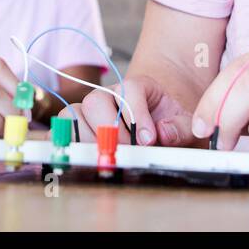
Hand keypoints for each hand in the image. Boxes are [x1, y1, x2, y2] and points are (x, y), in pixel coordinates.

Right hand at [66, 75, 198, 146]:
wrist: (160, 127)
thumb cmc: (170, 124)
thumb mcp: (185, 124)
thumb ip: (180, 127)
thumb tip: (163, 133)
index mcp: (137, 88)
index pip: (129, 90)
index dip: (136, 115)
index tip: (149, 139)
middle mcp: (109, 95)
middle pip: (95, 101)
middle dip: (109, 130)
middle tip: (126, 151)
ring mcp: (90, 112)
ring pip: (73, 115)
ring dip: (88, 139)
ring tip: (107, 156)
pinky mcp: (78, 128)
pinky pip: (63, 132)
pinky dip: (68, 145)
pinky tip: (87, 160)